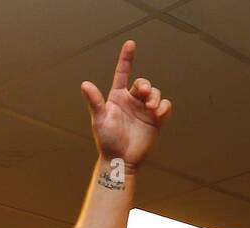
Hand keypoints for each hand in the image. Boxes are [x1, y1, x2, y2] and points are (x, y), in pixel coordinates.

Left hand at [80, 40, 171, 168]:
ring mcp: (144, 109)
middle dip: (145, 86)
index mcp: (117, 97)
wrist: (121, 160)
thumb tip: (85, 84)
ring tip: (151, 109)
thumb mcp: (99, 120)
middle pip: (143, 83)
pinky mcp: (155, 120)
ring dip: (155, 97)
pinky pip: (165, 106)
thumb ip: (95, 102)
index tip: (130, 44)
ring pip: (155, 93)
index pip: (123, 73)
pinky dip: (164, 107)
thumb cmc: (107, 141)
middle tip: (143, 94)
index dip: (127, 58)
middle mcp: (131, 101)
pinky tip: (159, 113)